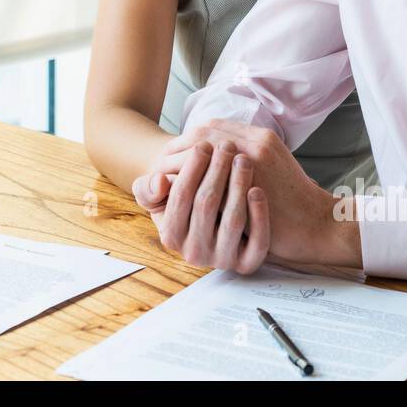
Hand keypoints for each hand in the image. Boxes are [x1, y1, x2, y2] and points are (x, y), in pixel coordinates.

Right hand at [132, 140, 268, 271]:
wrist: (211, 223)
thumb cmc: (182, 201)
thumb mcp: (156, 196)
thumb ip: (148, 188)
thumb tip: (160, 180)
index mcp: (171, 236)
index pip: (180, 197)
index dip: (191, 168)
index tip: (202, 145)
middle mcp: (195, 252)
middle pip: (206, 206)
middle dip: (217, 171)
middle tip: (227, 146)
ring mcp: (222, 259)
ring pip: (232, 221)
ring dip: (238, 186)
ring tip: (243, 159)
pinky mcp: (248, 262)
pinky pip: (257, 242)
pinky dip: (259, 215)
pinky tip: (258, 189)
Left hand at [151, 119, 360, 268]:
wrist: (318, 225)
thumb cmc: (290, 202)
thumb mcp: (266, 170)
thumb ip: (237, 161)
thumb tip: (201, 162)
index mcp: (257, 136)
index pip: (209, 129)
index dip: (185, 143)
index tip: (170, 157)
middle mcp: (255, 142)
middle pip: (202, 136)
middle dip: (177, 153)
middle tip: (158, 169)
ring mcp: (255, 161)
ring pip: (203, 154)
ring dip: (180, 168)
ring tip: (165, 183)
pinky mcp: (254, 186)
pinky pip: (212, 180)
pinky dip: (193, 187)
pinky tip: (181, 200)